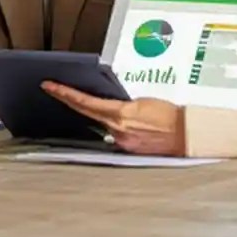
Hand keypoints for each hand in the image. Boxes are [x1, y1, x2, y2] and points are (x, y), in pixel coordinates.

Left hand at [42, 81, 183, 155]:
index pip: (84, 102)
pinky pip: (114, 136)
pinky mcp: (128, 150)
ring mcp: (122, 142)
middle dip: (69, 100)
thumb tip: (110, 107)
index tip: (50, 86)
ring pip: (102, 125)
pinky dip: (115, 128)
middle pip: (87, 113)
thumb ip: (122, 105)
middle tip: (52, 89)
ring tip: (106, 105)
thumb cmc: (170, 115)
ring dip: (100, 116)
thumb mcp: (143, 101)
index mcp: (120, 114)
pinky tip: (126, 124)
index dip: (65, 94)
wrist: (186, 133)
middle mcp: (117, 130)